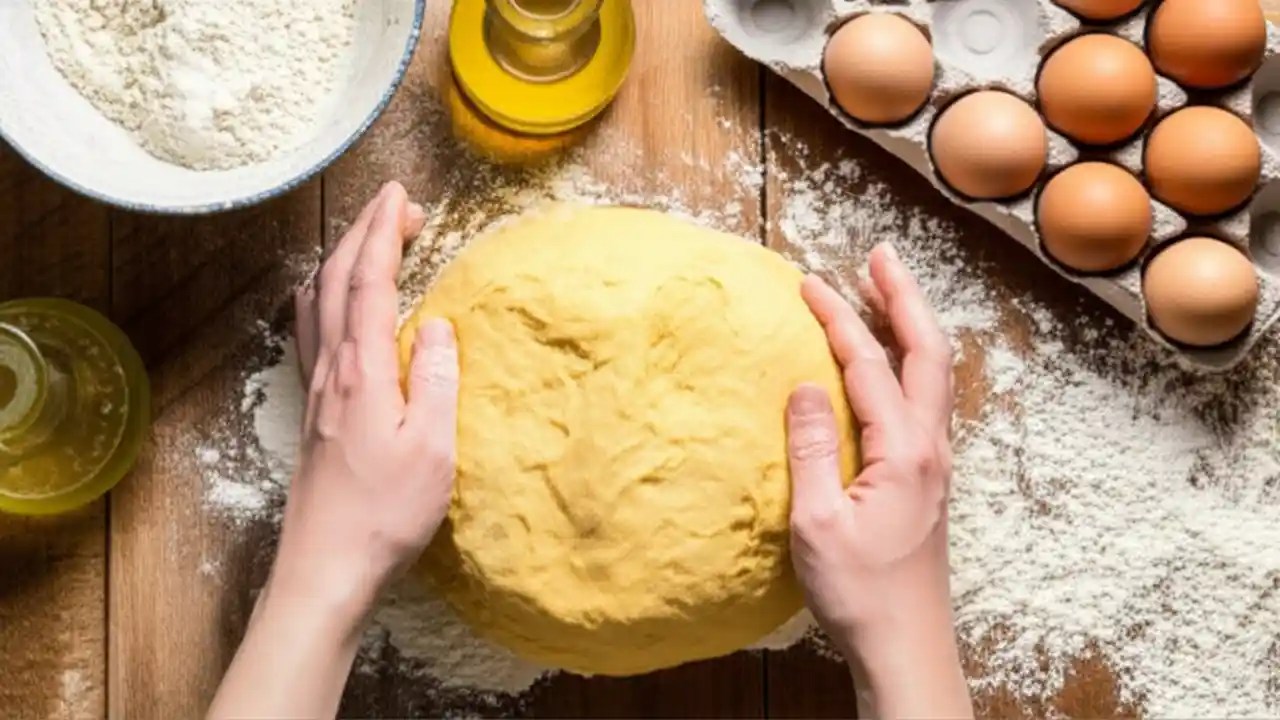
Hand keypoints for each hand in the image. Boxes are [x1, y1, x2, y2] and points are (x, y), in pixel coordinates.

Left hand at [209, 183, 457, 719]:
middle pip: (336, 280)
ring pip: (317, 302)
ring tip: (371, 243)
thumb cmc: (384, 513)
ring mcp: (318, 390)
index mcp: (362, 370)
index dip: (384, 233)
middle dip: (364, 233)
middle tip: (398, 208)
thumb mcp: (432, 448)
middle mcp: (332, 370)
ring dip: (342, 261)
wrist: (326, 566)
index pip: (370, 283)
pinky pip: (312, 331)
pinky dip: (326, 296)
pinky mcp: (316, 412)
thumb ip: (437, 379)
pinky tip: (337, 306)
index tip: (401, 196)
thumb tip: (439, 324)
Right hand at [786, 243, 969, 717]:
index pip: (870, 366)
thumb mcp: (815, 523)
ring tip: (884, 292)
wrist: (905, 645)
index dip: (839, 319)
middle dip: (903, 296)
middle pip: (927, 352)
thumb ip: (811, 449)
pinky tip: (889, 364)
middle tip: (879, 254)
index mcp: (903, 452)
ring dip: (911, 325)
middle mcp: (930, 449)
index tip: (807, 284)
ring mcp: (935, 464)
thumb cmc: (860, 593)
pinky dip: (909, 362)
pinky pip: (925, 400)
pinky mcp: (928, 480)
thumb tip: (805, 386)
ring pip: (933, 374)